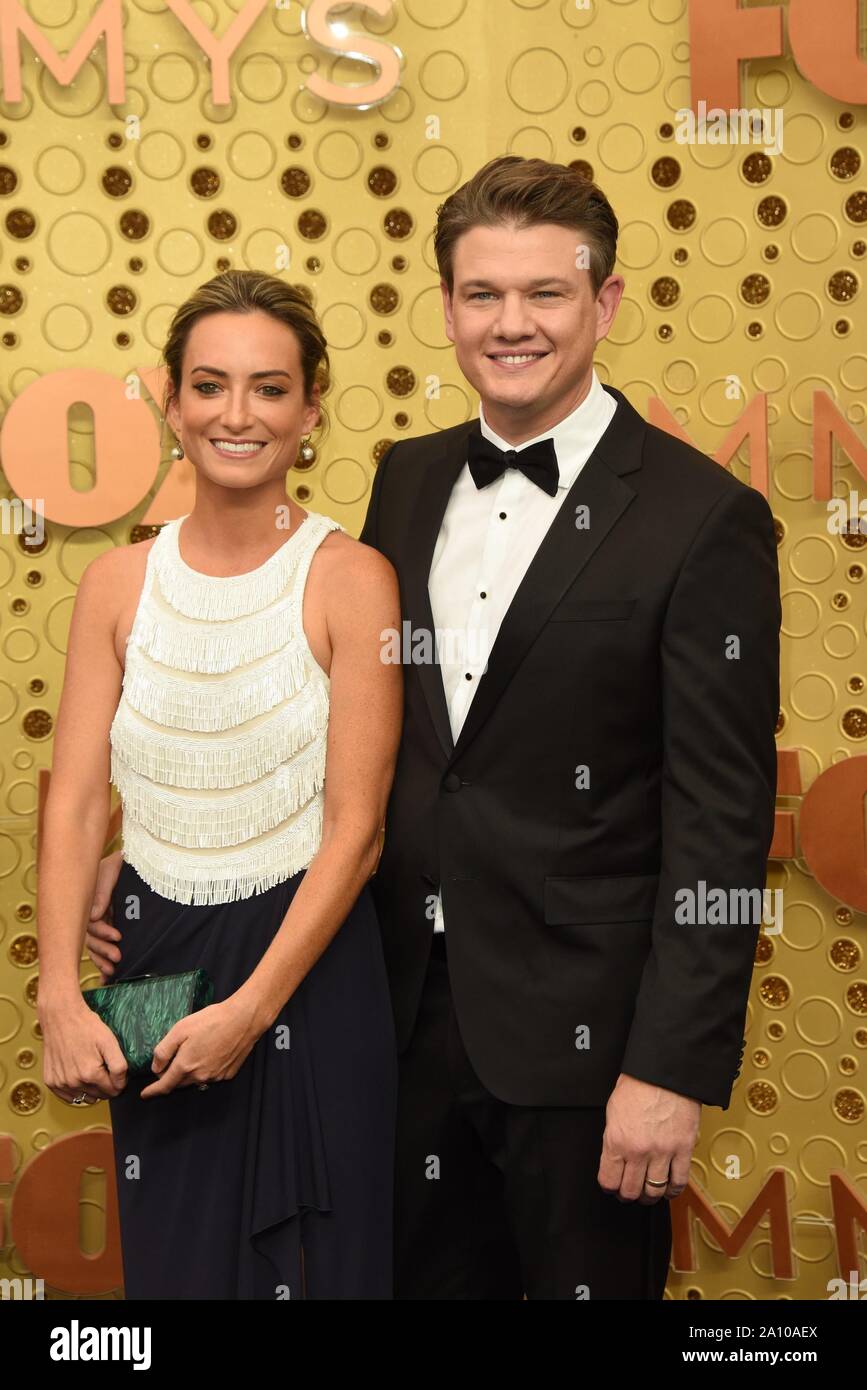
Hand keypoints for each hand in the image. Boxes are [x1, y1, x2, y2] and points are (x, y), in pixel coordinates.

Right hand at [40, 999, 128, 1103]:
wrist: (61, 1016)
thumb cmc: (86, 1027)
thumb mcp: (110, 1042)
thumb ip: (119, 1067)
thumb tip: (121, 1085)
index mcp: (90, 1075)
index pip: (113, 1091)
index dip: (119, 1081)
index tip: (116, 1069)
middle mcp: (74, 1083)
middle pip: (99, 1095)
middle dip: (105, 1084)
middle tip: (103, 1065)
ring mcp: (61, 1084)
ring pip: (84, 1097)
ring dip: (91, 1088)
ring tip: (90, 1068)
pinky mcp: (50, 1082)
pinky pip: (68, 1097)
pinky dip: (75, 1090)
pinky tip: (78, 1074)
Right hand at [85, 849, 124, 980]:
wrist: (129, 860)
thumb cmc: (118, 863)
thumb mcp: (109, 872)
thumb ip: (102, 893)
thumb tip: (95, 915)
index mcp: (88, 903)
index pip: (90, 924)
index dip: (102, 932)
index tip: (118, 936)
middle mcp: (91, 914)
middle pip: (90, 939)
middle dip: (103, 950)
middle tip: (118, 958)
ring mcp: (99, 921)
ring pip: (93, 946)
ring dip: (102, 959)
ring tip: (114, 969)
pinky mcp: (109, 926)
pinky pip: (101, 947)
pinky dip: (102, 961)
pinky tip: (107, 976)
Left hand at [140, 997, 262, 1097]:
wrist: (244, 1019)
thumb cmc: (211, 1020)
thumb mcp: (180, 1029)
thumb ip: (164, 1050)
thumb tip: (156, 1068)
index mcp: (185, 1066)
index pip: (165, 1085)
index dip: (153, 1091)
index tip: (145, 1095)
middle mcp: (200, 1076)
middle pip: (179, 1083)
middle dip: (171, 1077)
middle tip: (170, 1062)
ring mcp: (215, 1077)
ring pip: (195, 1080)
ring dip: (190, 1072)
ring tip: (194, 1052)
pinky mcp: (228, 1074)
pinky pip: (211, 1076)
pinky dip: (205, 1069)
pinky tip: (210, 1054)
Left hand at [598, 1072, 699, 1203]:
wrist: (664, 1071)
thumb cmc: (638, 1085)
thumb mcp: (613, 1111)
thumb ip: (613, 1139)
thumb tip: (614, 1158)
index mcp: (617, 1140)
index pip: (609, 1180)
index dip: (609, 1187)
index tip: (612, 1186)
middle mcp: (639, 1151)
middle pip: (631, 1191)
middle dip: (628, 1195)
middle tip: (630, 1191)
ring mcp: (663, 1151)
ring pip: (655, 1191)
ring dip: (650, 1196)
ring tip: (649, 1192)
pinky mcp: (683, 1149)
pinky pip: (679, 1181)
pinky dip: (673, 1190)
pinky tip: (669, 1188)